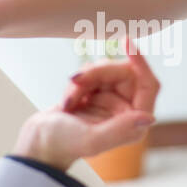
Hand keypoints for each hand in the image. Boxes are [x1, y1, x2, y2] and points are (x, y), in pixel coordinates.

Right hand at [12, 36, 159, 171]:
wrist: (38, 143)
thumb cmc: (62, 144)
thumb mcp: (91, 139)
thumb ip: (119, 129)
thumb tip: (148, 118)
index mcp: (134, 125)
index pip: (148, 85)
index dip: (140, 62)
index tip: (125, 41)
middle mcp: (127, 112)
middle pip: (123, 73)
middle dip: (97, 73)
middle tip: (74, 81)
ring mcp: (112, 103)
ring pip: (105, 71)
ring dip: (83, 81)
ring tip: (68, 103)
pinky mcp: (97, 95)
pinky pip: (92, 74)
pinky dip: (76, 85)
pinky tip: (67, 102)